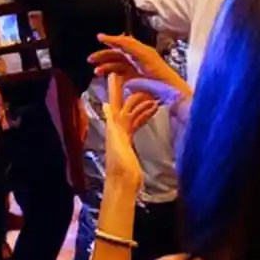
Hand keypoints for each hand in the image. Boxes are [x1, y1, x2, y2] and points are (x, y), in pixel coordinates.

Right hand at [90, 34, 192, 106]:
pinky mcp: (135, 78)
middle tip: (91, 59)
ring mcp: (136, 68)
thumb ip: (132, 49)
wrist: (172, 95)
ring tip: (96, 71)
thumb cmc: (163, 77)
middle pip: (118, 53)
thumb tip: (120, 39)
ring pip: (117, 63)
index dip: (112, 39)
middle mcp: (139, 58)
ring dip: (106, 65)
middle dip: (104, 54)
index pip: (125, 42)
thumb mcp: (147, 59)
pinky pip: (120, 72)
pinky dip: (110, 73)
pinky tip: (103, 76)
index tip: (99, 37)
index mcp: (143, 52)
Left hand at [103, 74, 158, 189]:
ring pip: (133, 115)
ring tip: (153, 96)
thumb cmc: (121, 166)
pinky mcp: (130, 142)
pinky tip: (150, 112)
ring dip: (141, 105)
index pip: (114, 103)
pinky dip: (143, 117)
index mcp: (113, 127)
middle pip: (125, 106)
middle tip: (142, 81)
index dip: (114, 88)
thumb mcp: (116, 142)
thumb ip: (112, 123)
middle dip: (133, 94)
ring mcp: (124, 135)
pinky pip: (137, 125)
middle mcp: (117, 128)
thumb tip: (105, 105)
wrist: (123, 185)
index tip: (115, 74)